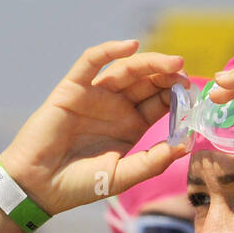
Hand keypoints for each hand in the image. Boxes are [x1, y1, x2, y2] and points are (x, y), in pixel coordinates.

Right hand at [0, 41, 188, 215]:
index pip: (161, 102)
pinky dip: (109, 50)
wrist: (40, 185)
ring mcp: (95, 95)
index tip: (194, 96)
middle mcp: (116, 107)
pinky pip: (91, 62)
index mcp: (132, 126)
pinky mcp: (73, 88)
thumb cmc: (80, 184)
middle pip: (148, 82)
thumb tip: (184, 145)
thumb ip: (152, 162)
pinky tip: (130, 46)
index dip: (178, 96)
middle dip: (168, 76)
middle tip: (185, 74)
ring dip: (150, 62)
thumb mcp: (123, 176)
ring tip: (172, 63)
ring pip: (126, 70)